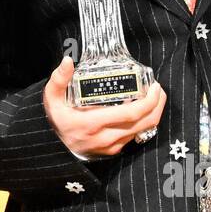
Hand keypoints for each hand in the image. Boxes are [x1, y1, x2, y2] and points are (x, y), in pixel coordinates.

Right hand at [44, 55, 165, 157]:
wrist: (53, 148)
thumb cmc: (55, 120)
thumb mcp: (51, 98)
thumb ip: (59, 79)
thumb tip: (68, 61)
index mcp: (92, 123)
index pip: (130, 114)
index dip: (149, 102)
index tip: (155, 88)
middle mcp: (105, 137)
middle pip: (143, 123)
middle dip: (157, 105)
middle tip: (159, 90)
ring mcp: (111, 146)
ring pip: (142, 131)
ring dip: (153, 114)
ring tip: (155, 97)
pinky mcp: (113, 150)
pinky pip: (135, 136)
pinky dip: (143, 122)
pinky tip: (142, 110)